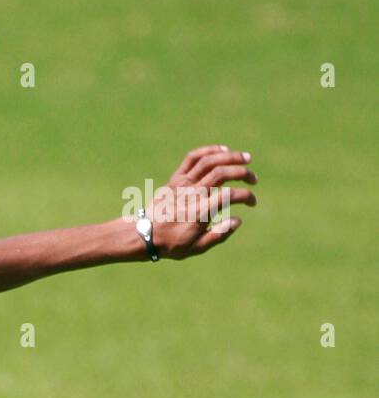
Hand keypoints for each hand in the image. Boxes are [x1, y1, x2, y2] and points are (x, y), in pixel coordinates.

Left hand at [146, 145, 257, 259]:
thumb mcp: (197, 247)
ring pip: (209, 162)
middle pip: (222, 173)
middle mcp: (192, 194)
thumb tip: (238, 220)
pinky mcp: (175, 179)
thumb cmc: (171, 244)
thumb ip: (219, 234)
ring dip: (230, 157)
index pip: (229, 195)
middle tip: (254, 179)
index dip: (246, 196)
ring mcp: (182, 184)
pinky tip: (223, 150)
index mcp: (200, 212)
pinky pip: (192, 158)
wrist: (143, 235)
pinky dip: (208, 150)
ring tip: (246, 158)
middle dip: (243, 173)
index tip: (252, 202)